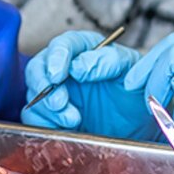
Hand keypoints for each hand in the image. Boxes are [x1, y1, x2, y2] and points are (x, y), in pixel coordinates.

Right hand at [20, 29, 147, 137]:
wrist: (139, 127)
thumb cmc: (136, 94)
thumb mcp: (131, 72)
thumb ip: (109, 61)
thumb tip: (79, 66)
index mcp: (85, 50)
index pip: (63, 45)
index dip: (56, 58)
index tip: (58, 75)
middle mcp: (66, 68)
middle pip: (38, 68)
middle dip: (44, 86)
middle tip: (59, 103)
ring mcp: (56, 92)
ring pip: (34, 94)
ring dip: (47, 109)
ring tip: (73, 120)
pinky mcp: (51, 115)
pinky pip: (35, 118)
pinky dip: (45, 124)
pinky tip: (66, 128)